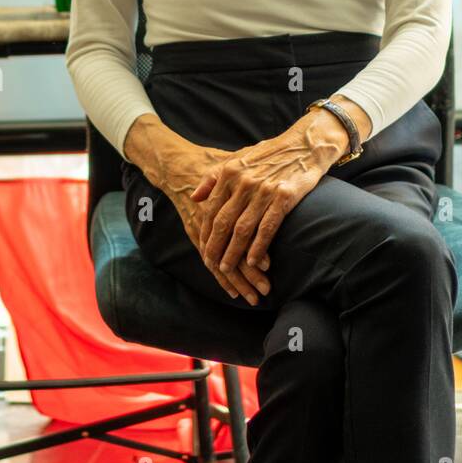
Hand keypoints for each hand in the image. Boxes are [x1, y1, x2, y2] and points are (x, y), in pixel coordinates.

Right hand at [124, 116, 270, 305]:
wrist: (183, 166)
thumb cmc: (214, 165)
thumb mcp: (231, 167)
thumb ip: (247, 181)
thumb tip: (278, 191)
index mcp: (223, 204)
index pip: (240, 234)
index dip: (254, 251)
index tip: (269, 266)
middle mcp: (211, 221)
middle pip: (231, 254)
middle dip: (249, 274)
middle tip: (267, 289)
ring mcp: (201, 229)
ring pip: (221, 264)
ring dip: (239, 282)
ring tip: (255, 297)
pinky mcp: (196, 234)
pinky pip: (210, 261)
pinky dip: (223, 278)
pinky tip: (234, 291)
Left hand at [191, 98, 371, 276]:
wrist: (305, 145)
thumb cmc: (270, 154)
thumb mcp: (238, 158)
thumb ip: (213, 177)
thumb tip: (194, 196)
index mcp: (230, 172)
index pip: (212, 209)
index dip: (206, 233)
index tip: (203, 250)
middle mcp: (245, 181)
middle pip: (224, 222)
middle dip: (215, 248)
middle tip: (211, 265)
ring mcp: (265, 190)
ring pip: (243, 229)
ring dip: (233, 253)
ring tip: (227, 269)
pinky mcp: (284, 197)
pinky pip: (267, 228)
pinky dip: (259, 247)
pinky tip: (253, 262)